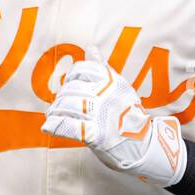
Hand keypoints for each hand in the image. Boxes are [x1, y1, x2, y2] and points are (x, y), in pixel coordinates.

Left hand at [41, 60, 187, 186]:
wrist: (145, 145)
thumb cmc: (130, 115)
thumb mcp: (121, 87)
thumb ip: (103, 68)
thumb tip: (91, 48)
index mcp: (112, 81)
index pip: (81, 69)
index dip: (70, 78)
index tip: (69, 86)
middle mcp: (106, 95)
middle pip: (71, 89)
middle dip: (60, 98)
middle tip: (57, 106)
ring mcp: (101, 114)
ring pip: (67, 106)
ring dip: (55, 111)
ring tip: (52, 115)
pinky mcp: (96, 134)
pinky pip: (68, 126)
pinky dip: (55, 126)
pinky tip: (49, 127)